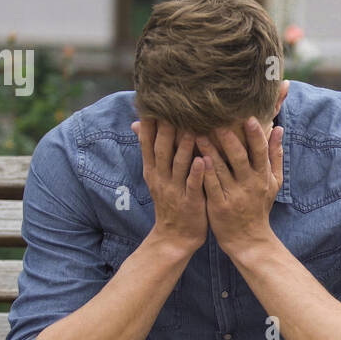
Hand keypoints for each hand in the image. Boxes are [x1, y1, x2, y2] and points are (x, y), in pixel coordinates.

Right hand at [133, 118, 207, 255]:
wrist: (175, 237)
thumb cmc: (171, 201)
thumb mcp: (157, 176)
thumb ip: (152, 151)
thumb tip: (138, 125)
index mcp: (153, 170)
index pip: (148, 142)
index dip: (150, 122)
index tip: (153, 102)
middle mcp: (161, 178)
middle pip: (161, 149)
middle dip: (166, 128)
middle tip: (173, 107)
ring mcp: (174, 190)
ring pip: (178, 164)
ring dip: (184, 146)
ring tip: (192, 127)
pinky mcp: (190, 202)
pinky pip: (192, 186)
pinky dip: (196, 173)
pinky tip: (202, 161)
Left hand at [198, 117, 283, 256]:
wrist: (249, 239)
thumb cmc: (260, 206)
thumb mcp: (273, 182)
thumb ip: (275, 156)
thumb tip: (278, 129)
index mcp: (263, 177)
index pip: (261, 152)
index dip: (256, 135)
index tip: (249, 118)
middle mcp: (250, 185)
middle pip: (240, 158)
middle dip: (230, 140)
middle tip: (217, 122)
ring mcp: (234, 196)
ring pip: (222, 170)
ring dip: (210, 151)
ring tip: (197, 134)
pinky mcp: (219, 206)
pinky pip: (211, 186)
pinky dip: (205, 172)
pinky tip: (196, 158)